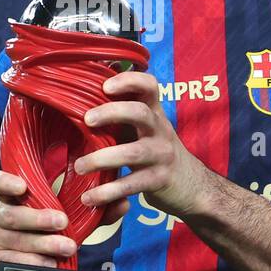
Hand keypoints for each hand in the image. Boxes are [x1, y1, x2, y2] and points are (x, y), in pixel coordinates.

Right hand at [0, 170, 76, 270]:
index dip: (5, 182)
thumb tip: (79, 195)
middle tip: (62, 221)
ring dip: (45, 244)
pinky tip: (51, 263)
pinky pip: (15, 261)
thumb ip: (49, 202)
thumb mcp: (39, 213)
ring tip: (67, 247)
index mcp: (5, 199)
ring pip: (17, 240)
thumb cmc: (34, 231)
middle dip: (39, 219)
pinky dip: (36, 262)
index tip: (22, 186)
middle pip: (12, 215)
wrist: (11, 263)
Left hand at [72, 71, 213, 219]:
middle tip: (86, 120)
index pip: (149, 85)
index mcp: (153, 113)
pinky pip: (132, 184)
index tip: (105, 84)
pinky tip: (89, 198)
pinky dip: (108, 192)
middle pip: (139, 112)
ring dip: (102, 158)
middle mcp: (159, 130)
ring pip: (134, 152)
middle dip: (112, 112)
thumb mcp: (144, 126)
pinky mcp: (159, 181)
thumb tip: (99, 73)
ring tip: (79, 167)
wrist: (191, 186)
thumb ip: (124, 107)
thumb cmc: (156, 150)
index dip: (129, 81)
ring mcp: (161, 155)